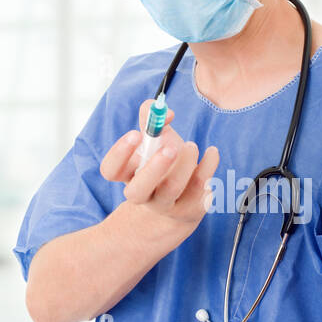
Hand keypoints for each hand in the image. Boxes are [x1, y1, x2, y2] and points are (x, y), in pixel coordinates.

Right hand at [100, 99, 220, 247]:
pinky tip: (211, 152)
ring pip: (171, 190)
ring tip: (192, 145)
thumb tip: (165, 112)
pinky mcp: (190, 208)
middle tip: (170, 147)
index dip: (119, 154)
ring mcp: (166, 205)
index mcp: (128, 174)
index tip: (136, 133)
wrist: (185, 192)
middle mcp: (143, 195)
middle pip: (136, 192)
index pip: (110, 170)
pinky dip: (207, 166)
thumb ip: (152, 116)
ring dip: (184, 164)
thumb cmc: (165, 158)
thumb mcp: (156, 136)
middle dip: (153, 168)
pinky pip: (199, 189)